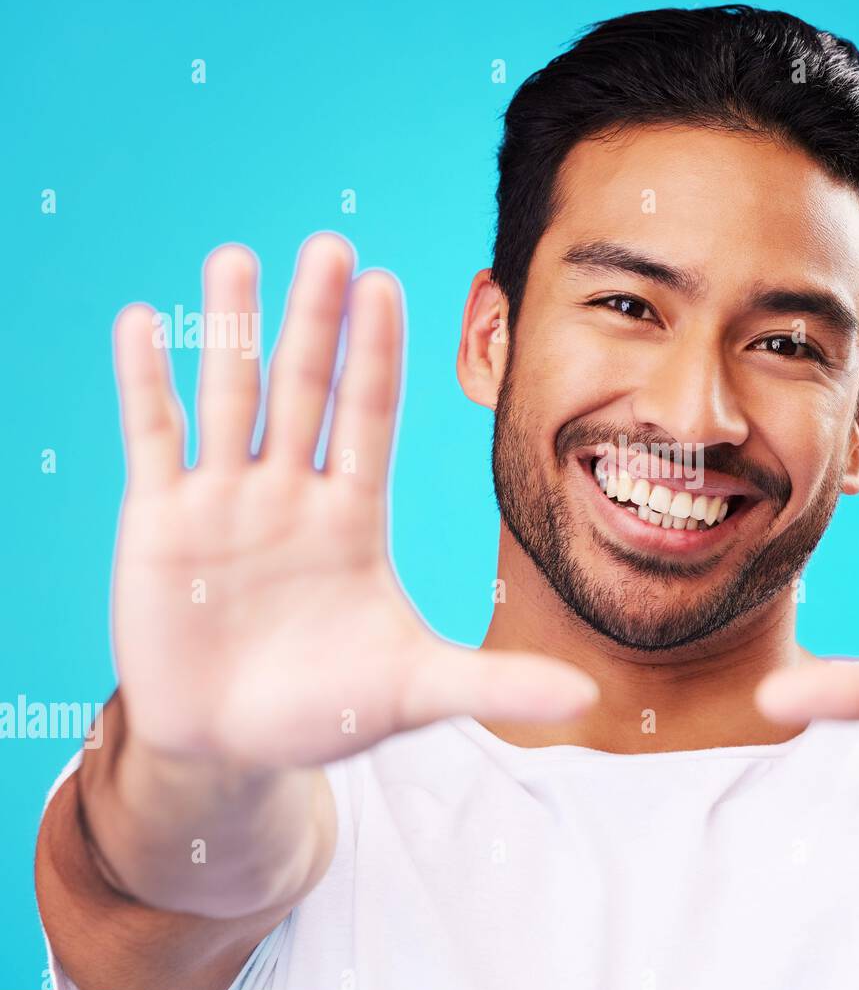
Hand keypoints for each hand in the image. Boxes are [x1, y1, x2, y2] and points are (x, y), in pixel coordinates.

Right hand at [111, 233, 596, 769]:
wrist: (230, 745)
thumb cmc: (324, 710)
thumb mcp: (412, 691)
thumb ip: (492, 684)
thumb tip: (586, 696)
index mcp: (353, 515)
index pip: (370, 416)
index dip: (376, 354)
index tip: (386, 285)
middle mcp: (291, 493)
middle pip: (306, 389)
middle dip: (315, 321)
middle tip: (330, 244)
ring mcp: (224, 501)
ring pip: (230, 397)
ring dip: (232, 330)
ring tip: (234, 257)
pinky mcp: (160, 522)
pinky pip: (155, 440)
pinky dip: (146, 384)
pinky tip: (141, 322)